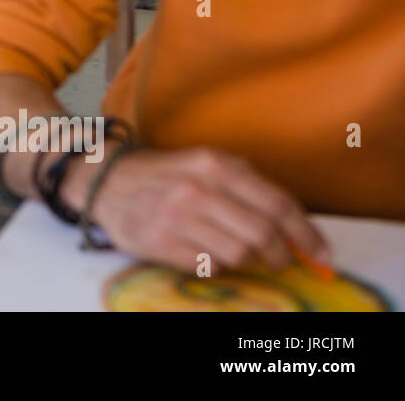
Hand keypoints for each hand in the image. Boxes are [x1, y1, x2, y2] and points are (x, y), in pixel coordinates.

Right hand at [63, 146, 330, 272]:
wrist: (105, 181)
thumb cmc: (164, 174)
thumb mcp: (204, 163)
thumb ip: (245, 184)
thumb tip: (293, 223)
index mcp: (215, 165)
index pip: (277, 204)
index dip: (307, 234)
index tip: (323, 254)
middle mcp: (197, 189)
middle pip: (263, 234)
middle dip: (282, 254)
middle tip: (282, 260)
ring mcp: (177, 217)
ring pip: (239, 254)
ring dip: (248, 260)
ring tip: (240, 252)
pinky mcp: (160, 242)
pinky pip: (209, 265)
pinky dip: (217, 264)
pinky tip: (208, 252)